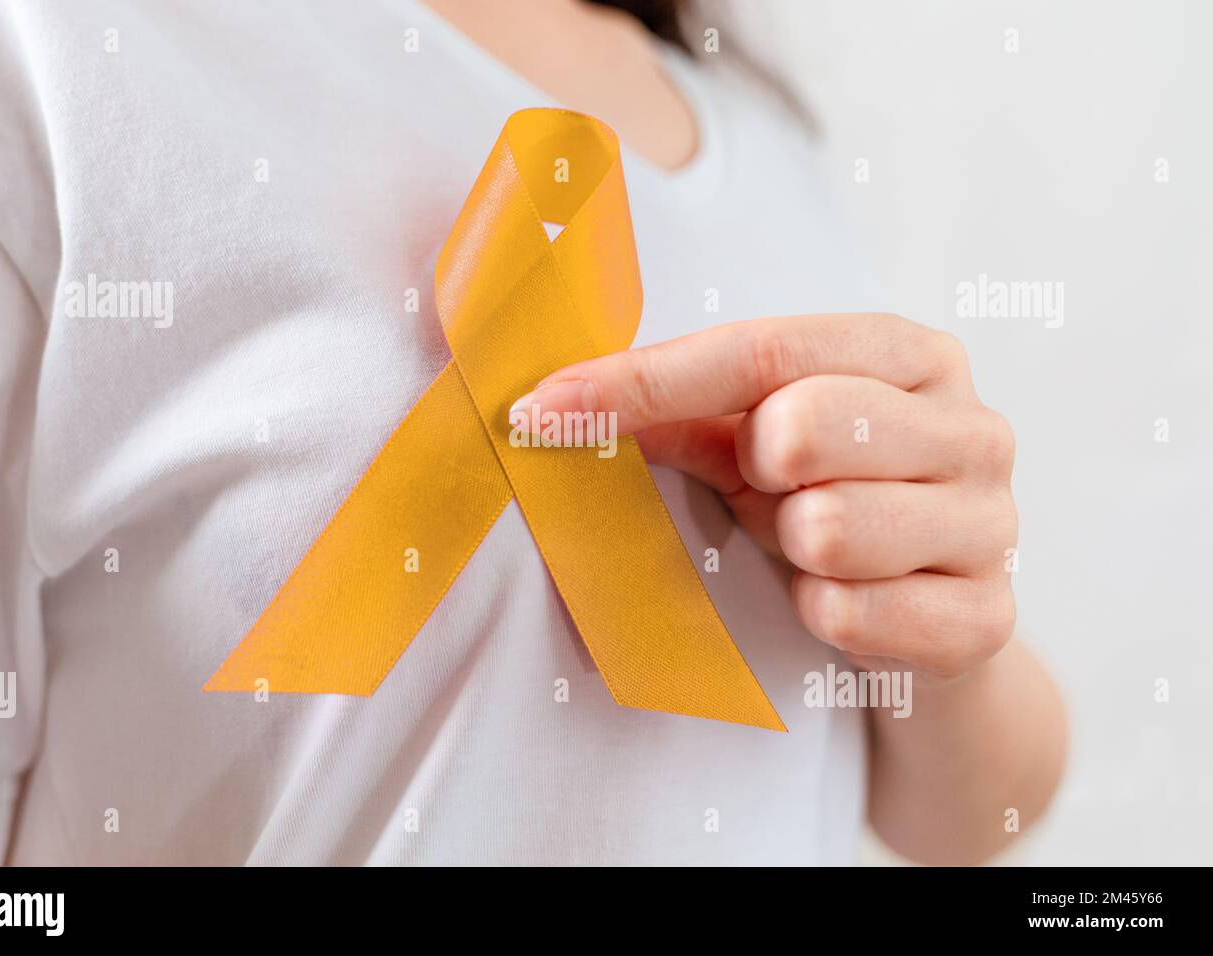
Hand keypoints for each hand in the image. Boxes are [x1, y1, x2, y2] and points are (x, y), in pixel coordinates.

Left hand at [510, 313, 1017, 682]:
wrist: (930, 622)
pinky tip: (841, 603)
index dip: (644, 381)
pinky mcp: (989, 618)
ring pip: (830, 527)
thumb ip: (685, 411)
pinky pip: (850, 615)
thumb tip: (564, 401)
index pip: (763, 349)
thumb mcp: (760, 446)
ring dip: (792, 548)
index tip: (546, 407)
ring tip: (814, 548)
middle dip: (756, 473)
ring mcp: (992, 523)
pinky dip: (821, 614)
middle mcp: (972, 425)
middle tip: (774, 493)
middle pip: (804, 424)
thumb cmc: (834, 504)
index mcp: (911, 354)